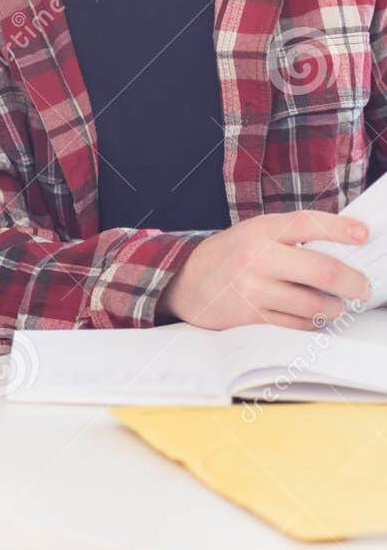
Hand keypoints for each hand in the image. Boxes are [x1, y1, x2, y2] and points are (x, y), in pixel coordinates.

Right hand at [159, 209, 372, 330]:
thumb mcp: (257, 233)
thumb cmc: (233, 254)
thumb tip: (345, 250)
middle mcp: (257, 258)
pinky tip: (312, 316)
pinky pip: (298, 326)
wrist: (187, 281)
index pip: (308, 224)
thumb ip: (293, 237)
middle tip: (363, 287)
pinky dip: (312, 323)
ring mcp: (254, 291)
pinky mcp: (252, 320)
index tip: (364, 235)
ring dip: (335, 308)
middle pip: (323, 271)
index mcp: (261, 230)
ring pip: (315, 305)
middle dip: (353, 283)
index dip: (340, 228)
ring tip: (336, 306)